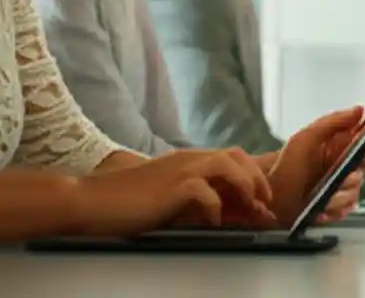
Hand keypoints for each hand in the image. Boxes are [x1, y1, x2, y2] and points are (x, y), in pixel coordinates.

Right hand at [76, 148, 275, 234]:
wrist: (90, 201)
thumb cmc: (126, 202)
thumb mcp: (169, 198)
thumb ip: (195, 199)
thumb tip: (224, 213)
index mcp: (189, 160)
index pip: (232, 158)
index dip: (251, 177)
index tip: (260, 202)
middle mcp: (188, 159)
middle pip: (237, 154)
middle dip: (257, 178)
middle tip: (263, 203)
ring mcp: (180, 170)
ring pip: (227, 163)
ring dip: (244, 185)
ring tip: (248, 207)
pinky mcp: (170, 186)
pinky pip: (204, 190)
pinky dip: (215, 206)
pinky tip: (213, 221)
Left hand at [269, 106, 364, 225]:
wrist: (267, 201)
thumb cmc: (284, 168)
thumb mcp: (306, 139)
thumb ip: (333, 122)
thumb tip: (359, 110)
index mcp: (335, 146)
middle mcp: (339, 165)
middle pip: (364, 169)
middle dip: (355, 176)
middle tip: (344, 178)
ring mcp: (337, 187)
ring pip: (356, 191)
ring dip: (342, 196)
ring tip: (325, 198)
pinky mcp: (333, 207)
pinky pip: (346, 210)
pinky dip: (335, 211)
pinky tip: (321, 210)